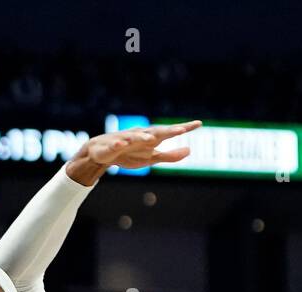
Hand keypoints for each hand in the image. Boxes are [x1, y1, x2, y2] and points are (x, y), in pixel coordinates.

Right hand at [66, 121, 202, 184]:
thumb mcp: (152, 158)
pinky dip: (119, 144)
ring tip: (152, 139)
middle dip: (167, 131)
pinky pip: (116, 144)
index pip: (169, 132)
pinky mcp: (112, 146)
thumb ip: (171, 156)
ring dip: (143, 137)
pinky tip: (122, 144)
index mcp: (151, 138)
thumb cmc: (130, 153)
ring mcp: (126, 139)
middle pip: (155, 132)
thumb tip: (190, 150)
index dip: (184, 128)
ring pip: (135, 136)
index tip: (199, 124)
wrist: (103, 152)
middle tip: (181, 129)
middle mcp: (140, 135)